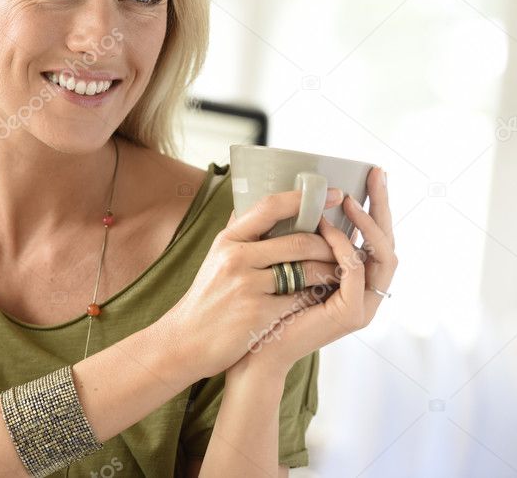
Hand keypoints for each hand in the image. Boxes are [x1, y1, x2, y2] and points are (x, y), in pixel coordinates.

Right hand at [161, 185, 345, 379]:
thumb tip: (266, 208)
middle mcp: (236, 257)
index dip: (304, 198)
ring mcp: (246, 285)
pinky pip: (300, 300)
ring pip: (306, 270)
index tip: (333, 194)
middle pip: (299, 241)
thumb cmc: (206, 299)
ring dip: (330, 272)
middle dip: (330, 245)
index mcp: (228, 239)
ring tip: (341, 273)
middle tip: (347, 248)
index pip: (270, 206)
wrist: (186, 340)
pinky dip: (316, 298)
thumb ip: (241, 235)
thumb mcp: (216, 259)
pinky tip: (324, 299)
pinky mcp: (258, 312)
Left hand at [234, 166, 397, 374]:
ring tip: (347, 200)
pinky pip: (355, 271)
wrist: (254, 348)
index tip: (372, 174)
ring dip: (364, 224)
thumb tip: (299, 196)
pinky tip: (326, 229)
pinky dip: (343, 246)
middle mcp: (367, 292)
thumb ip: (304, 239)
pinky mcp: (351, 314)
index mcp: (356, 280)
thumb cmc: (267, 305)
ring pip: (381, 256)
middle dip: (382, 205)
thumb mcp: (291, 263)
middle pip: (388, 242)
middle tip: (376, 174)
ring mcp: (363, 305)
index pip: (377, 237)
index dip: (377, 205)